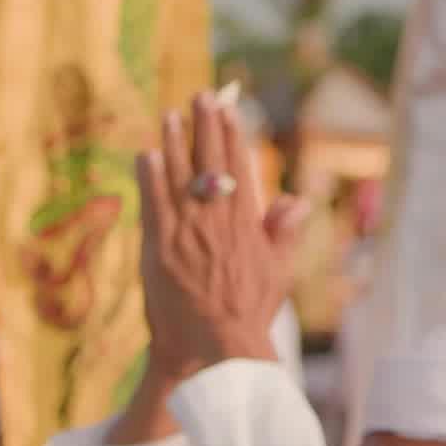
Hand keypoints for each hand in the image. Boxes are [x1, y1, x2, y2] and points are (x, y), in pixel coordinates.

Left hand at [140, 93, 302, 372]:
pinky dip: (151, 175)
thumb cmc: (250, 315)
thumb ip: (283, 233)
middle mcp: (219, 224)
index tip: (230, 111)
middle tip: (201, 96)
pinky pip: (154, 201)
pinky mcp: (161, 247)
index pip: (242, 170)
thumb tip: (297, 200)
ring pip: (180, 176)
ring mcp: (189, 233)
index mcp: (248, 227)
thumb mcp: (278, 274)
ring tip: (170, 115)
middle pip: (212, 163)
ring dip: (175, 142)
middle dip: (206, 126)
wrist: (219, 349)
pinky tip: (148, 153)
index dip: (234, 137)